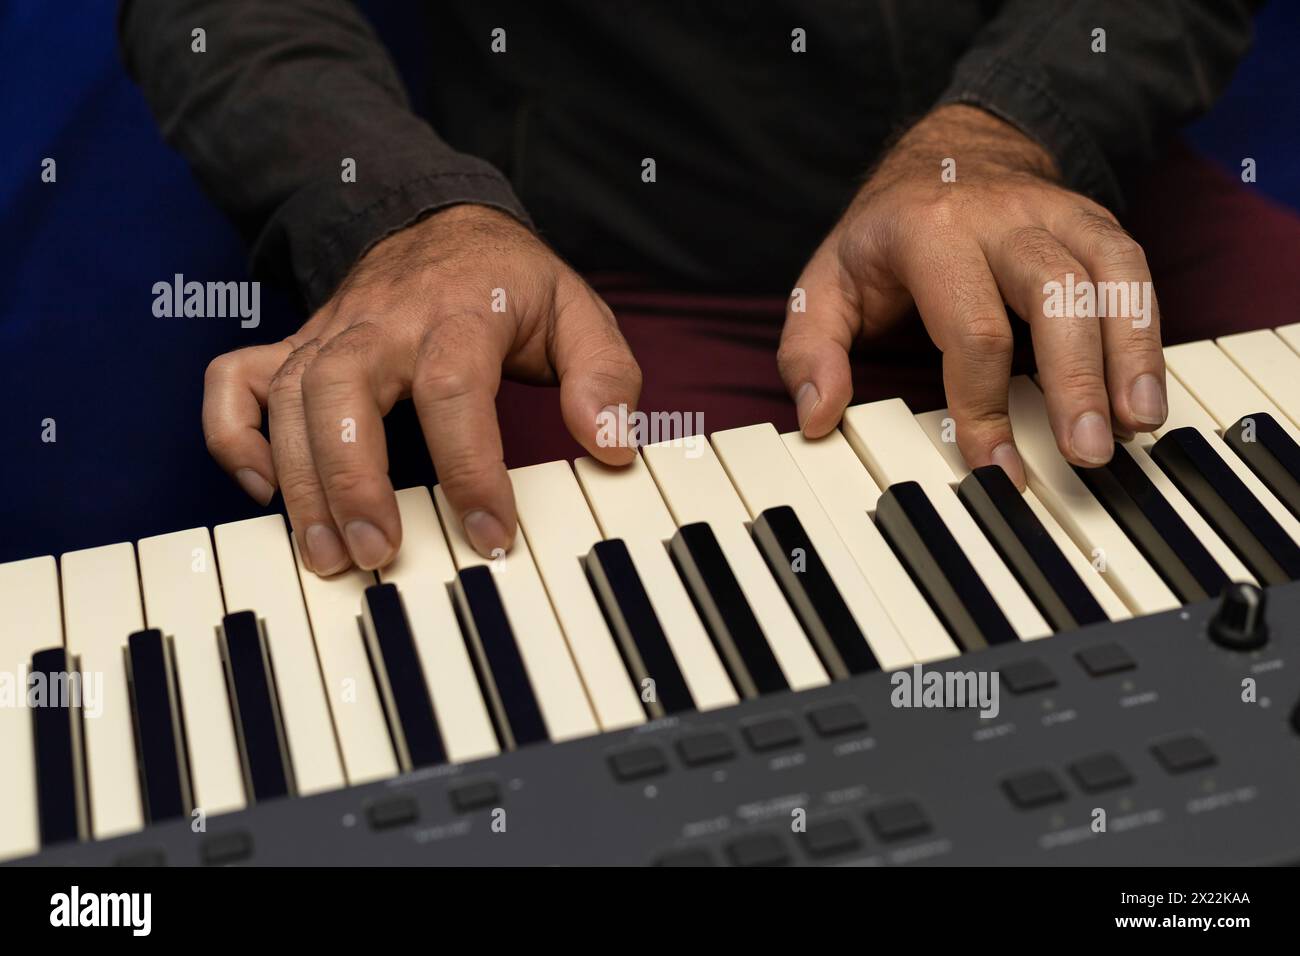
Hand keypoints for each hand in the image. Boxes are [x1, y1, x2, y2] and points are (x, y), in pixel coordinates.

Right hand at [202, 204, 640, 572]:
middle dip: (353, 479)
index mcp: (459, 312)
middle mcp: (383, 322)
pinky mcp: (296, 348)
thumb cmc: (508, 281)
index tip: (491, 536)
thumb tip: (612, 445)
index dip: (469, 469)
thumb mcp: (576, 312)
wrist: (436, 218)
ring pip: (289, 398)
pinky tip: (265, 491)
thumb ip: (604, 374)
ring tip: (328, 554)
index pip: (454, 388)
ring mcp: (331, 334)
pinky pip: (236, 383)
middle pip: (343, 390)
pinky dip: (235, 437)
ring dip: (299, 480)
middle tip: (377, 554)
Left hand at [779, 104, 1164, 486]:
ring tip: (1135, 426)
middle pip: (1055, 293)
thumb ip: (810, 350)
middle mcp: (1002, 216)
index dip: (984, 405)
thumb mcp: (826, 283)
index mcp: (930, 232)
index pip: (970, 327)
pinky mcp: (1094, 223)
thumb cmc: (884, 237)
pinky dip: (1148, 332)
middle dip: (1074, 379)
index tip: (995, 469)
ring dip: (1129, 354)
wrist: (946, 155)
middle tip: (1083, 453)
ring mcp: (1056, 213)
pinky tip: (1146, 394)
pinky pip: (1133, 271)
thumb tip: (818, 416)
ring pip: (1110, 275)